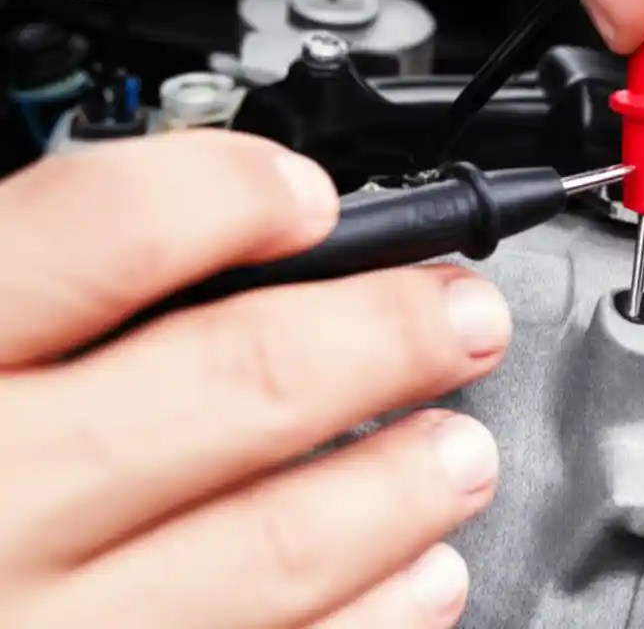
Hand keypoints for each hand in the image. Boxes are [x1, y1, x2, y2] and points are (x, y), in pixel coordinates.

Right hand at [0, 130, 510, 627]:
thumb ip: (8, 308)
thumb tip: (184, 243)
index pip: (94, 235)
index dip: (226, 194)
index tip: (303, 195)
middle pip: (235, 386)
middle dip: (384, 338)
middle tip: (457, 320)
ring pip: (276, 549)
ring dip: (401, 490)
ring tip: (461, 454)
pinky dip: (368, 624)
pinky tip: (414, 586)